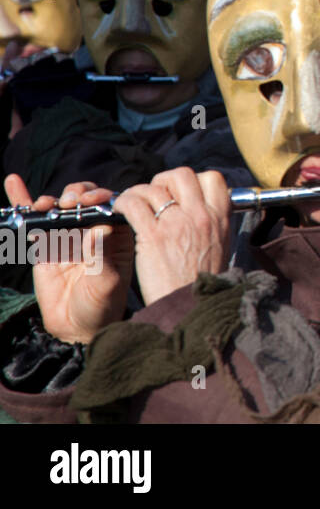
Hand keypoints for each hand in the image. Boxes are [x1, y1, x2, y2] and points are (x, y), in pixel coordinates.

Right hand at [3, 175, 133, 344]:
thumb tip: (100, 229)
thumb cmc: (102, 305)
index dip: (102, 197)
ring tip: (46, 205)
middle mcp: (95, 228)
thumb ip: (102, 255)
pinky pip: (34, 219)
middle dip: (78, 194)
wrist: (77, 326)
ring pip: (60, 206)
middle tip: (70, 202)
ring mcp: (69, 234)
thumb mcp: (107, 282)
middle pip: (86, 199)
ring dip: (52, 200)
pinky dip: (22, 200)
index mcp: (118, 234)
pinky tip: (12, 182)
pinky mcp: (46, 242)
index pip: (112, 206)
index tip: (91, 199)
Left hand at [113, 168, 230, 306]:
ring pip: (155, 187)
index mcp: (221, 218)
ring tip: (131, 205)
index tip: (181, 192)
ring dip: (139, 192)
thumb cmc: (202, 283)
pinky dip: (123, 203)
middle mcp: (202, 215)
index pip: (213, 179)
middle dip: (164, 180)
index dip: (194, 181)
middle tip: (154, 196)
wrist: (192, 309)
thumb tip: (202, 211)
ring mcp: (178, 223)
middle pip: (182, 175)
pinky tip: (119, 212)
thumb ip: (212, 225)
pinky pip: (134, 204)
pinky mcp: (153, 235)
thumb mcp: (220, 247)